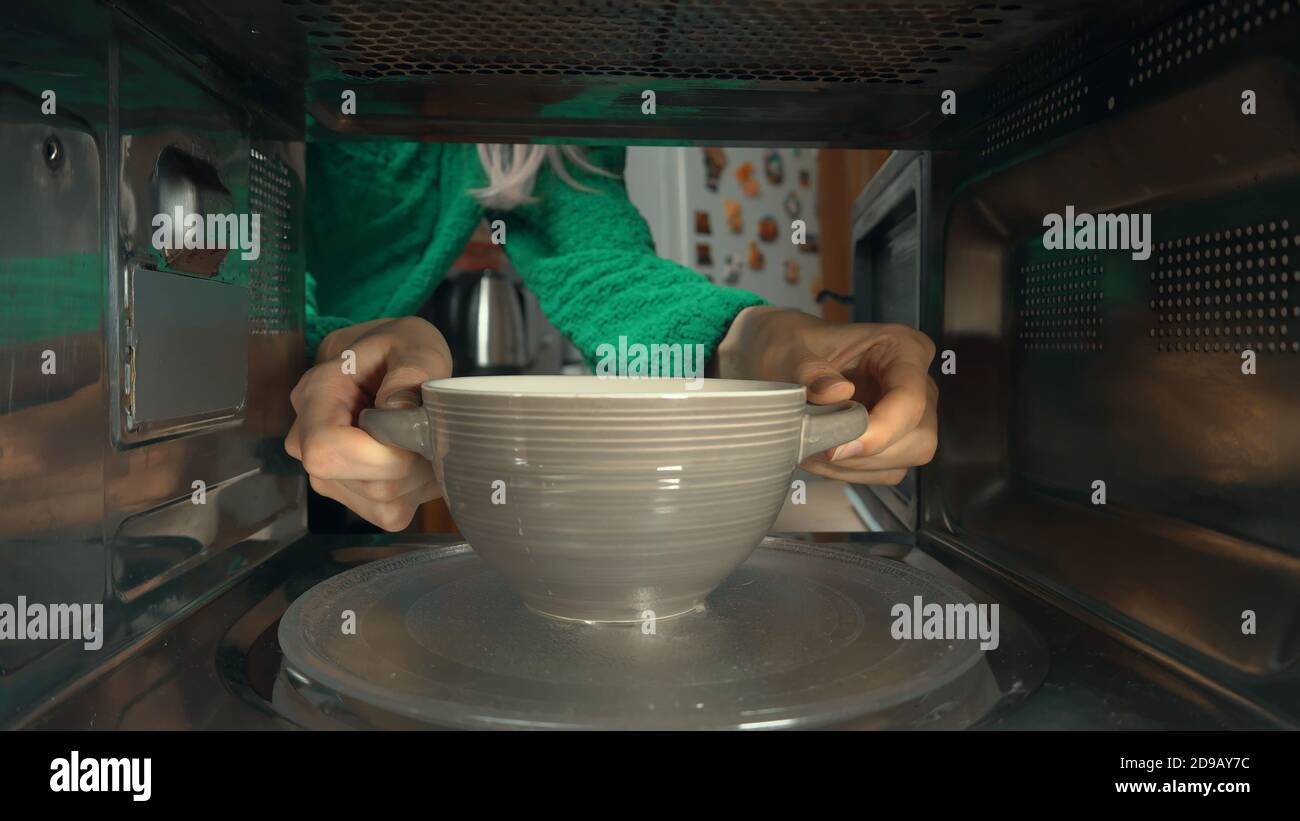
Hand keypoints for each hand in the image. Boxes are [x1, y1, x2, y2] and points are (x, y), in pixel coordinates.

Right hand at [284, 317, 449, 530]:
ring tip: (422, 440)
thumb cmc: (400, 350)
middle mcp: (308, 440)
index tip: (413, 433)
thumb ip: (410, 374)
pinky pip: (388, 513)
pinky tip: (416, 460)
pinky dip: (415, 492)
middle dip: (412, 463)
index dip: (379, 455)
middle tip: (429, 429)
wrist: (389, 361)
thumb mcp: (415, 347)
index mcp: (316, 395)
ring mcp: (323, 473)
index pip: (325, 449)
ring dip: (418, 478)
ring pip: (382, 502)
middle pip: (366, 483)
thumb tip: (399, 414)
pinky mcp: (346, 494)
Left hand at [716, 306, 937, 484]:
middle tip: (816, 446)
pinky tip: (821, 453)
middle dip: (865, 452)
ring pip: (903, 460)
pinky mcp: (896, 441)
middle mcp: (917, 383)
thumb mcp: (788, 349)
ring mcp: (911, 415)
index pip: (910, 399)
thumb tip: (838, 392)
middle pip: (917, 437)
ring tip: (812, 447)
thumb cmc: (790, 345)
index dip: (879, 430)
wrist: (780, 359)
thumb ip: (809, 370)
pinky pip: (885, 471)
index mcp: (903, 349)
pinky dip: (850, 470)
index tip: (834, 447)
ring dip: (855, 464)